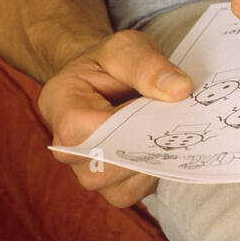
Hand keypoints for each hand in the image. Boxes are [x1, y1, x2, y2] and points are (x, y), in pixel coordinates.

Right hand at [38, 29, 192, 206]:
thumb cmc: (110, 63)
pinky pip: (131, 193)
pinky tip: (165, 150)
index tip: (154, 108)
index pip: (81, 128)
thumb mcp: (126, 47)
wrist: (106, 79)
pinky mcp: (109, 184)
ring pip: (117, 187)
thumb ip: (148, 65)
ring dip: (150, 163)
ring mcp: (86, 170)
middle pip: (101, 167)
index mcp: (60, 103)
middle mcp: (67, 147)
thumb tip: (179, 90)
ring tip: (169, 136)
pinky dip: (153, 175)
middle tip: (171, 126)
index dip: (122, 124)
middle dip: (141, 147)